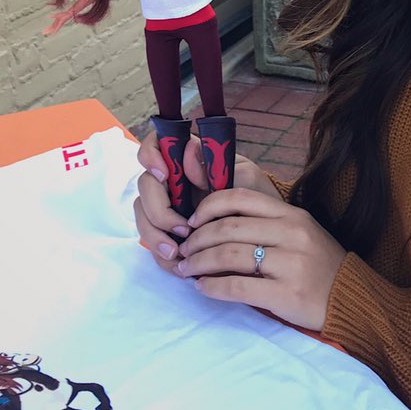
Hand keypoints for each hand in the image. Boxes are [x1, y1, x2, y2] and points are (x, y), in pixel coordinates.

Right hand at [42, 9, 73, 34]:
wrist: (68, 14)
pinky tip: (53, 33)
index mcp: (55, 23)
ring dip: (49, 31)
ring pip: (53, 29)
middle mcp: (57, 24)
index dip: (46, 29)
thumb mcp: (56, 15)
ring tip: (46, 33)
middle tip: (42, 33)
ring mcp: (59, 24)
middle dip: (46, 31)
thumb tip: (49, 16)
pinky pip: (57, 28)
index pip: (50, 27)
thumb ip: (52, 16)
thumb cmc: (63, 14)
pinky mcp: (61, 23)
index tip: (43, 30)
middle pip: (51, 28)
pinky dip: (55, 30)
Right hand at [134, 133, 280, 270]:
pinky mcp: (170, 232)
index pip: (156, 144)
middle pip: (145, 186)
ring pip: (144, 215)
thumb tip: (189, 150)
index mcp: (188, 159)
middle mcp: (173, 180)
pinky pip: (153, 242)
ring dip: (154, 235)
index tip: (164, 174)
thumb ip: (216, 165)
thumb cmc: (257, 196)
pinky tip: (178, 265)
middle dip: (157, 210)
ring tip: (176, 253)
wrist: (266, 232)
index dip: (150, 155)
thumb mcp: (245, 177)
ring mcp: (168, 206)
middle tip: (181, 229)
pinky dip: (161, 255)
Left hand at [175, 189, 345, 331]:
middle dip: (197, 239)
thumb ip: (265, 225)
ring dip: (199, 263)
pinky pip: (238, 287)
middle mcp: (292, 233)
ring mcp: (291, 263)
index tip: (192, 221)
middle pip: (229, 228)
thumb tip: (215, 225)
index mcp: (292, 214)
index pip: (241, 197)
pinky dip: (213, 287)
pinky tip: (203, 288)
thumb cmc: (319, 266)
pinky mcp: (287, 293)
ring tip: (187, 270)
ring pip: (228, 255)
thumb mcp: (299, 234)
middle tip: (183, 251)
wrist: (352, 301)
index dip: (209, 206)